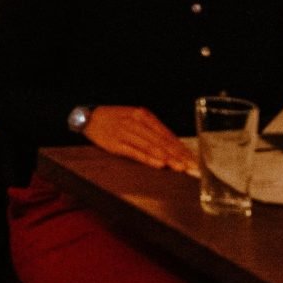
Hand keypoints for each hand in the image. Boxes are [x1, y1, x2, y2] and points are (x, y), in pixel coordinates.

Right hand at [82, 106, 197, 172]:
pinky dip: (148, 159)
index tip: (193, 158)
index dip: (180, 147)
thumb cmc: (115, 119)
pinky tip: (159, 164)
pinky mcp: (116, 143)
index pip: (165, 133)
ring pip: (150, 146)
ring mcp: (125, 132)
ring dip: (167, 158)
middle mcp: (135, 122)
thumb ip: (152, 130)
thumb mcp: (134, 117)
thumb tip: (174, 146)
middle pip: (160, 141)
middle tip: (191, 167)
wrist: (89, 117)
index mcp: (142, 114)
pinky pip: (135, 152)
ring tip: (180, 167)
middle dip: (178, 155)